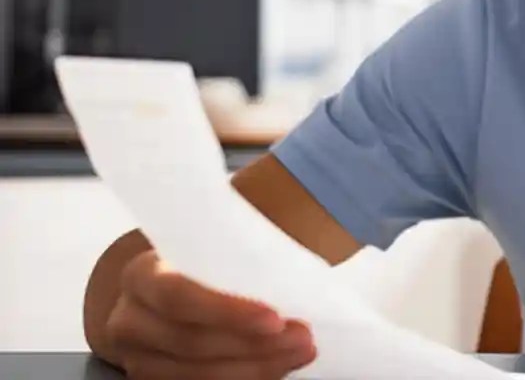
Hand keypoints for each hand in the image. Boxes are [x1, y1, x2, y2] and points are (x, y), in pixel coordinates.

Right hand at [105, 249, 315, 378]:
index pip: (177, 296)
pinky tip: (278, 365)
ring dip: (258, 367)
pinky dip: (247, 378)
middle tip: (303, 337)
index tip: (275, 319)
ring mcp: (138, 358)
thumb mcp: (206, 248)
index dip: (227, 312)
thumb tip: (294, 272)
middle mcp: (130, 320)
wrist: (158, 294)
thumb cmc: (196, 262)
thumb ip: (238, 257)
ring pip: (199, 373)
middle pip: (192, 342)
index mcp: (141, 275)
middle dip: (255, 345)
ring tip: (301, 351)